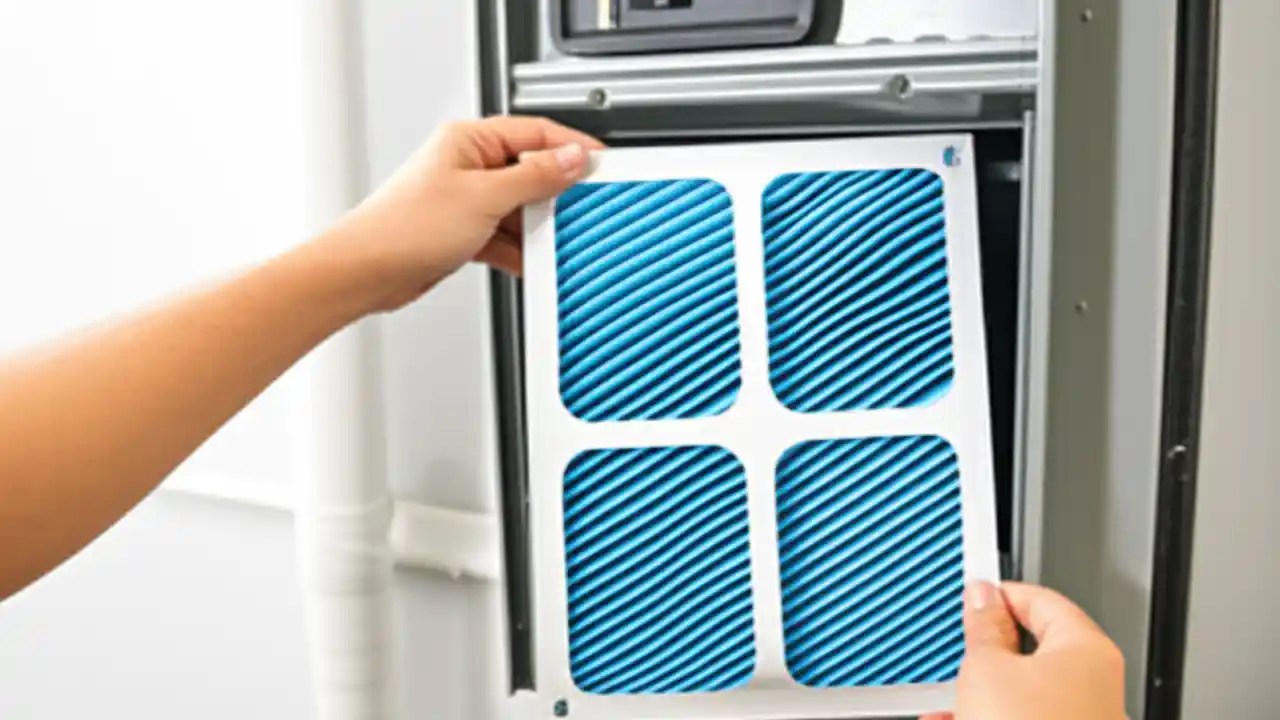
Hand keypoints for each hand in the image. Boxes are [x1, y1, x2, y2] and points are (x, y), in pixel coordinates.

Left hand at [322, 116, 603, 312]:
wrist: (364, 272)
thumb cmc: (403, 228)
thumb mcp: (484, 198)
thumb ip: (534, 178)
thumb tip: (572, 159)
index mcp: (469, 140)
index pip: (535, 132)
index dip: (572, 148)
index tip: (601, 166)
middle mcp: (467, 165)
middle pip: (530, 171)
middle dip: (554, 194)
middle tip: (580, 209)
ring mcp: (466, 199)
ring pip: (519, 208)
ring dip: (534, 227)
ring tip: (549, 242)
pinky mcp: (463, 231)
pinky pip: (505, 235)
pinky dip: (518, 250)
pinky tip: (528, 262)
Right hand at [922, 581, 1125, 719]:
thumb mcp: (987, 668)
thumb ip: (984, 627)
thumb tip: (983, 598)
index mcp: (1087, 650)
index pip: (1041, 599)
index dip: (1000, 593)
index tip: (973, 594)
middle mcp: (1093, 685)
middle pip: (1033, 647)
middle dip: (989, 651)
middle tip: (963, 651)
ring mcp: (1079, 718)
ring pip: (1024, 689)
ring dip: (982, 691)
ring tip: (951, 700)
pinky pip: (1021, 717)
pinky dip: (989, 715)